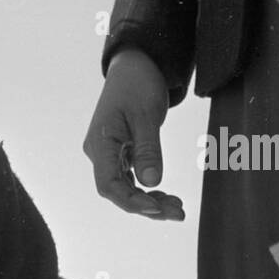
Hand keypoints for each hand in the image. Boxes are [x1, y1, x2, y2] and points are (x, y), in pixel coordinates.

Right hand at [83, 48, 184, 220]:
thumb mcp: (146, 115)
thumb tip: (151, 184)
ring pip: (126, 188)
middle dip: (146, 206)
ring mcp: (109, 155)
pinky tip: (168, 196)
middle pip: (118, 191)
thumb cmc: (137, 84)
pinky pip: (132, 180)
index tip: (156, 208)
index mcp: (100, 144)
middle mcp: (100, 153)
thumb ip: (148, 150)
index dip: (130, 201)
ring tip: (178, 209)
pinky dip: (150, 190)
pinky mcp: (121, 154)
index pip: (108, 184)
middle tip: (178, 213)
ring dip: (151, 201)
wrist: (135, 65)